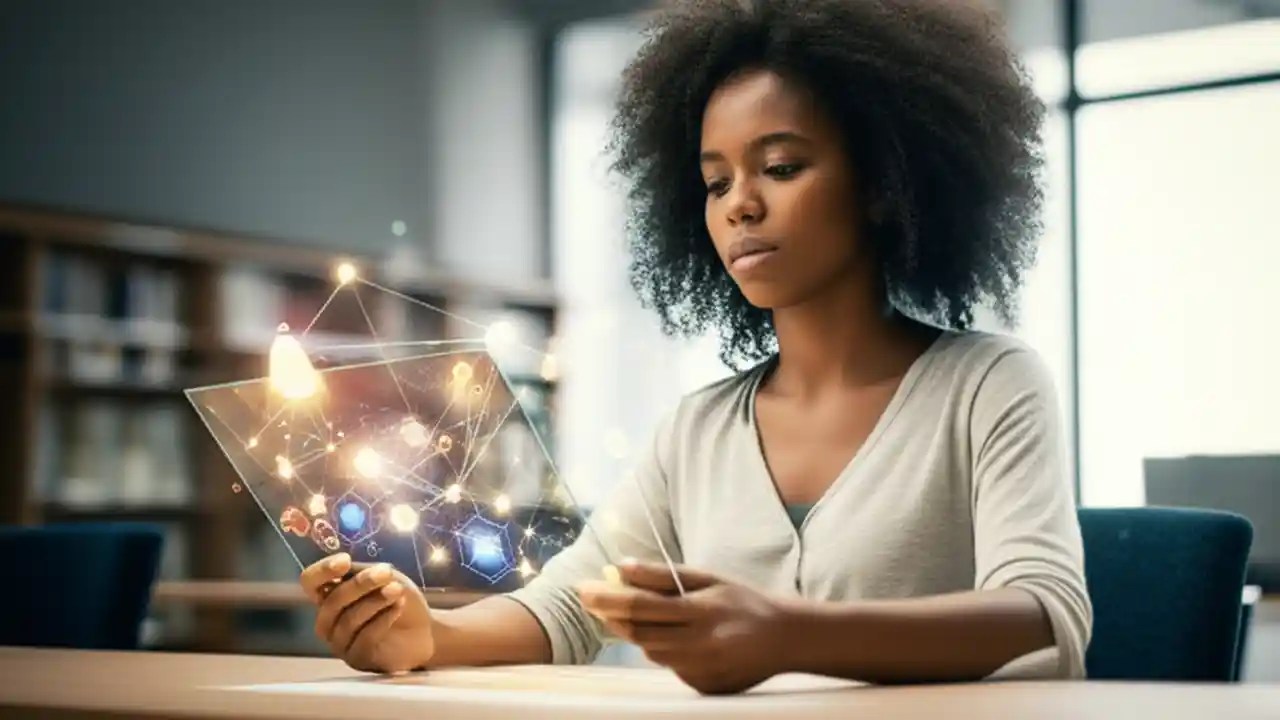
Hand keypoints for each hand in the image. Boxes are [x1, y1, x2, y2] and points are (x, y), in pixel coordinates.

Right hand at [300, 554, 434, 672]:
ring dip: (376, 601)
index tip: (346, 560)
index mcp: (328, 595)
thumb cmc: (398, 598)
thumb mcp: (383, 578)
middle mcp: (327, 620)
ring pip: (349, 620)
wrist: (423, 630)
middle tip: (386, 572)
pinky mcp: (356, 659)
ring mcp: (339, 642)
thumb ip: (362, 572)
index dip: (323, 570)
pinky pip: (364, 637)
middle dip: (360, 584)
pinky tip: (399, 606)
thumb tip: (345, 567)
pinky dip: (383, 618)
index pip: (310, 582)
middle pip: (332, 601)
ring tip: (398, 589)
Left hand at [576, 561, 788, 694]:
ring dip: (638, 633)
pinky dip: (667, 650)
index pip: (642, 606)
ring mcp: (702, 671)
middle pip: (639, 634)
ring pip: (652, 652)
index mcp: (702, 612)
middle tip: (592, 599)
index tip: (583, 588)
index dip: (608, 598)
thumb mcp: (708, 579)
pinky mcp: (703, 687)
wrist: (785, 639)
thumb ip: (663, 575)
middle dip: (611, 615)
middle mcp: (701, 646)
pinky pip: (671, 667)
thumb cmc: (742, 601)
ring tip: (642, 615)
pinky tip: (683, 639)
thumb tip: (621, 566)